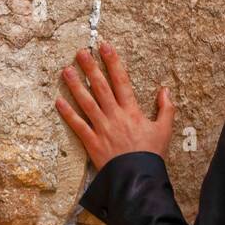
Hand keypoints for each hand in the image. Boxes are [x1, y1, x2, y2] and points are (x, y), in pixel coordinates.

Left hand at [56, 42, 174, 171]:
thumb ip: (166, 108)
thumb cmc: (151, 155)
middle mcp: (115, 116)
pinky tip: (58, 101)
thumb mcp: (164, 130)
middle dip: (90, 68)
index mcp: (132, 111)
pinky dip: (68, 114)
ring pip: (87, 102)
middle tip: (80, 52)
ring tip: (66, 70)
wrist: (139, 178)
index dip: (113, 62)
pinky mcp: (92, 143)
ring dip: (75, 86)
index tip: (105, 47)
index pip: (121, 80)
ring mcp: (102, 129)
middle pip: (101, 87)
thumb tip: (165, 90)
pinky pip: (78, 126)